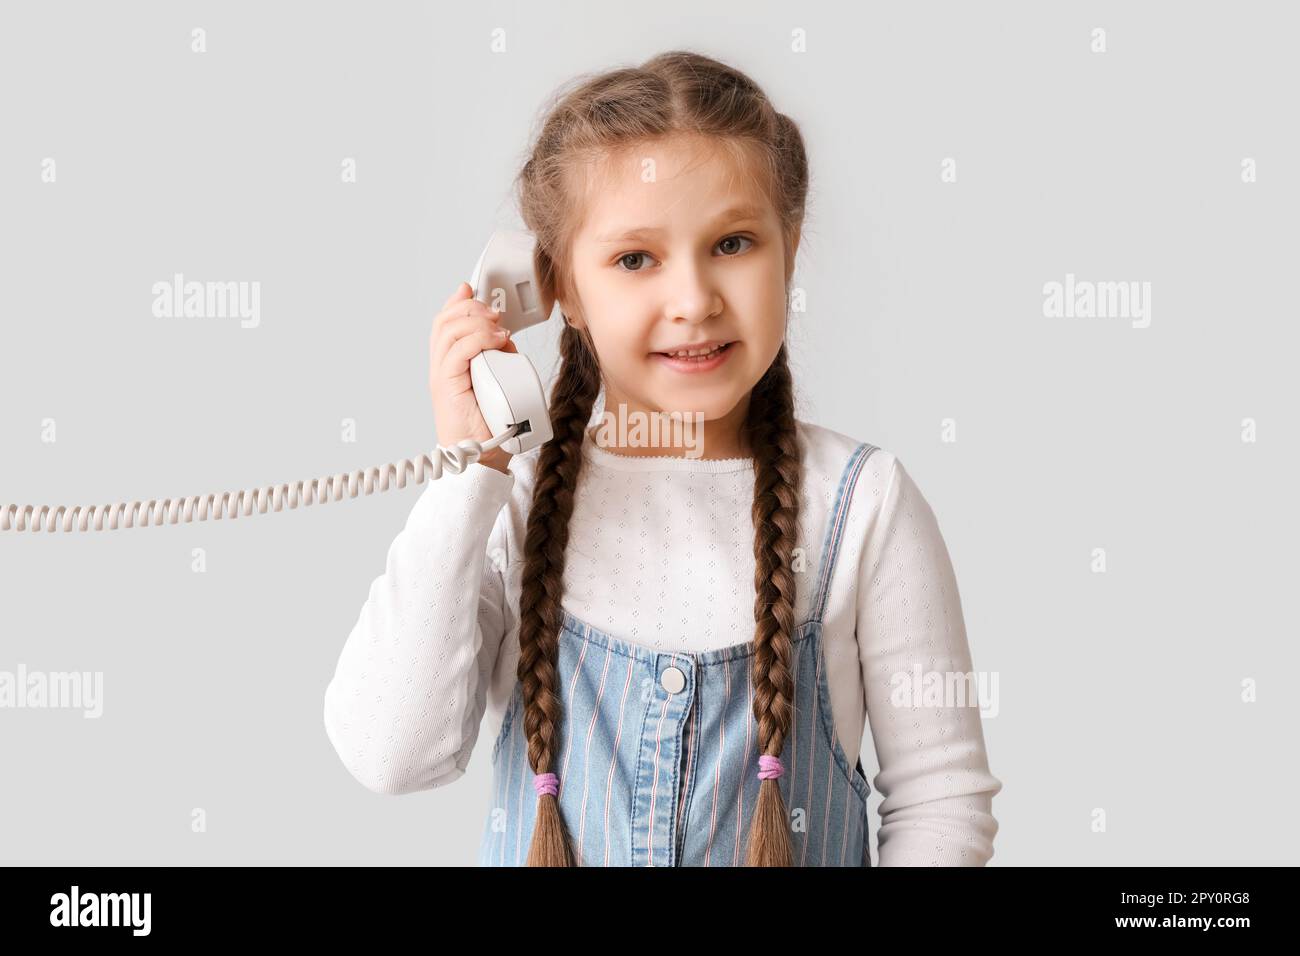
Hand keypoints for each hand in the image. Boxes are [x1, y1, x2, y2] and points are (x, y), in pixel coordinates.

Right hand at [429, 282, 517, 472]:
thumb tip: (506, 339)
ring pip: (448, 332)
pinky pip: (457, 352)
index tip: (472, 289)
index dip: (456, 302)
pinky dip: (478, 340)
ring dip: (476, 321)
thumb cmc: (490, 427)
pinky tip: (496, 340)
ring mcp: (441, 378)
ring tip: (498, 326)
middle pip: (443, 322)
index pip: (444, 324)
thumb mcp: (497, 383)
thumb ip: (498, 360)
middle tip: (493, 312)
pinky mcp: (447, 388)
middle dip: (469, 307)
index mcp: (449, 366)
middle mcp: (440, 369)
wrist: (481, 460)